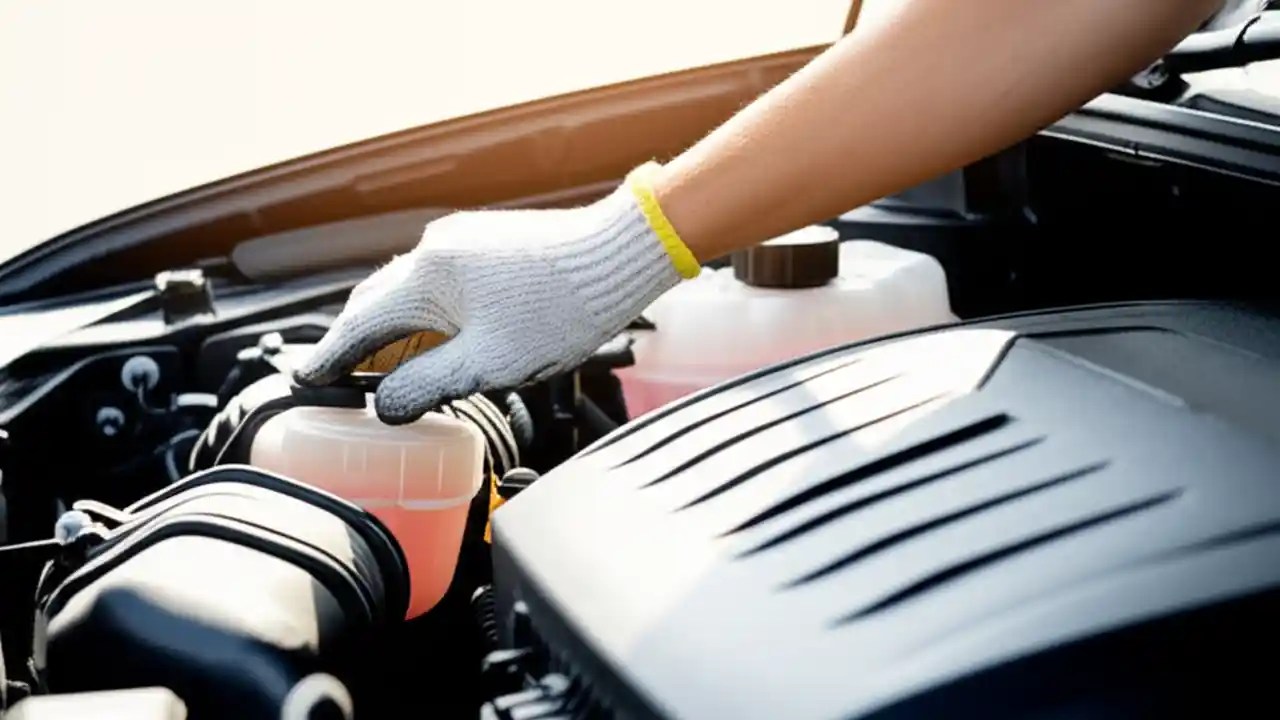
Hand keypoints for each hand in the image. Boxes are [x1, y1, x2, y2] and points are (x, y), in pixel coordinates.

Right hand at [293, 164, 698, 423]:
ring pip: (408, 290)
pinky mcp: (486, 243)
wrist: (620, 257)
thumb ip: (428, 384)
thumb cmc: (563, 310)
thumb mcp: (490, 363)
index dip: (331, 356)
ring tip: (384, 365)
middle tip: (337, 377)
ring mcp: (462, 240)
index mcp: (428, 276)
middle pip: (377, 301)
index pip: (361, 323)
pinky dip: (422, 313)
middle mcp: (435, 248)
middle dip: (355, 341)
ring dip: (392, 328)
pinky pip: (437, 280)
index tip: (305, 378)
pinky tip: (433, 337)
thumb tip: (385, 406)